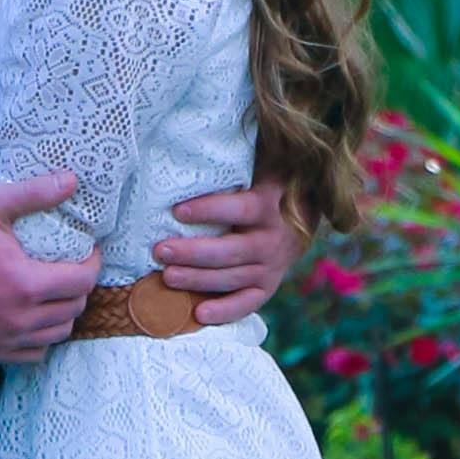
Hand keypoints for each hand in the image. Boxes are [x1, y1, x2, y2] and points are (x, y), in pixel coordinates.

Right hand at [0, 170, 96, 365]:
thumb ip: (35, 193)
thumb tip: (73, 180)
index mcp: (24, 283)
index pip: (82, 282)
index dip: (92, 263)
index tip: (87, 252)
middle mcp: (17, 318)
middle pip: (74, 309)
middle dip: (79, 287)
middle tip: (70, 268)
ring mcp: (2, 338)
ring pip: (56, 334)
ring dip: (63, 312)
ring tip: (54, 292)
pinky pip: (32, 354)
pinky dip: (40, 338)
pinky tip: (32, 317)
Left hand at [149, 174, 299, 323]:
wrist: (298, 223)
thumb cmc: (263, 191)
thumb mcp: (260, 171)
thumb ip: (239, 164)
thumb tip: (199, 144)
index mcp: (268, 205)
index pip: (239, 208)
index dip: (210, 210)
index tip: (177, 211)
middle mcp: (272, 239)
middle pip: (230, 250)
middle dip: (193, 252)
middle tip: (161, 250)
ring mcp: (271, 267)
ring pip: (232, 278)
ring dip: (198, 280)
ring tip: (167, 277)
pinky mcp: (267, 288)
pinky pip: (246, 304)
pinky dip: (224, 312)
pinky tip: (198, 315)